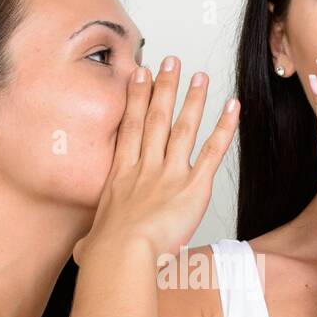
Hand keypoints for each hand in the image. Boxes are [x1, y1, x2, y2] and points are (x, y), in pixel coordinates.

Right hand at [73, 56, 239, 265]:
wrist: (121, 253)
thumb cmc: (106, 253)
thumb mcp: (91, 243)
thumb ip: (90, 242)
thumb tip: (83, 250)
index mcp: (122, 176)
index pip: (130, 127)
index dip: (136, 98)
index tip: (141, 75)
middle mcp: (146, 168)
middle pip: (156, 118)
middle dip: (165, 87)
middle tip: (172, 62)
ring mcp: (170, 174)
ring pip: (184, 129)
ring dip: (194, 100)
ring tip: (200, 77)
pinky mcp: (194, 188)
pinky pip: (212, 153)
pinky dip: (224, 129)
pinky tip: (233, 110)